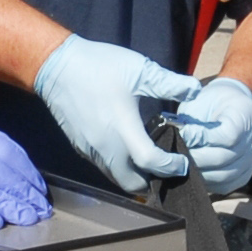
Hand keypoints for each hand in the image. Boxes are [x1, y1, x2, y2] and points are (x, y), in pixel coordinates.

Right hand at [33, 34, 201, 192]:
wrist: (56, 67)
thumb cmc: (99, 66)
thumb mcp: (140, 70)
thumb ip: (169, 83)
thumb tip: (194, 91)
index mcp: (123, 129)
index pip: (151, 163)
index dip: (170, 167)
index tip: (182, 163)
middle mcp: (106, 147)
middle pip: (133, 184)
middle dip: (152, 182)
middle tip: (165, 167)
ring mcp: (91, 150)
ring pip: (117, 177)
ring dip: (134, 175)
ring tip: (149, 159)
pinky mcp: (81, 147)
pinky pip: (104, 167)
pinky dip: (120, 166)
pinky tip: (127, 148)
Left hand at [176, 75, 251, 194]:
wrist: (232, 107)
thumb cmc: (212, 101)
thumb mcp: (202, 100)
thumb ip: (193, 120)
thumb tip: (179, 139)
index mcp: (245, 115)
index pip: (228, 136)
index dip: (203, 138)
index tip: (183, 132)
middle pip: (224, 158)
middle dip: (195, 157)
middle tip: (174, 155)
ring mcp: (250, 160)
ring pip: (223, 176)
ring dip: (198, 173)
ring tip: (180, 165)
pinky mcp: (243, 176)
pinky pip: (223, 186)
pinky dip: (205, 182)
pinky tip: (190, 174)